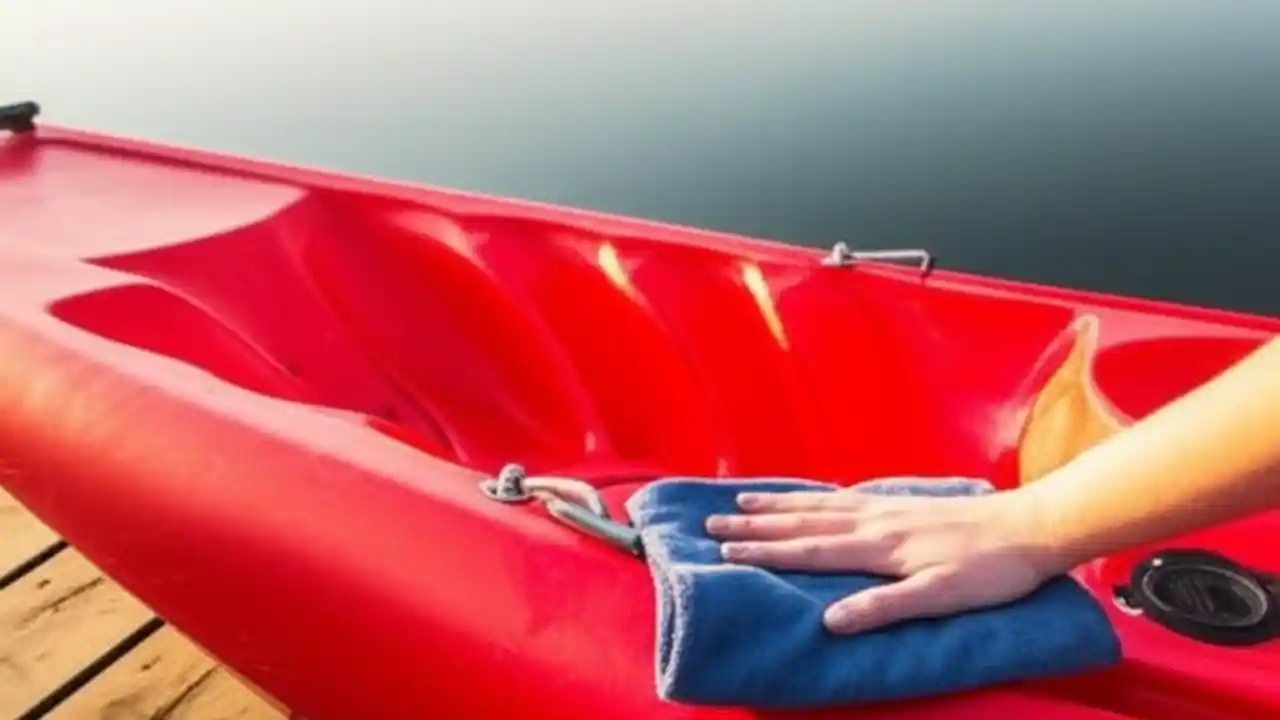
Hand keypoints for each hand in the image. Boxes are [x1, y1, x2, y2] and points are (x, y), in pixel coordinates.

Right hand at [704, 487, 1064, 633]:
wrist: (1028, 527)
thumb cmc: (987, 572)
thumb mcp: (939, 598)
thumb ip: (884, 607)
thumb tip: (829, 620)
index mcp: (878, 548)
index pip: (810, 550)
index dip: (766, 552)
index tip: (725, 551)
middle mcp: (874, 521)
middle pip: (804, 521)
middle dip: (757, 524)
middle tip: (713, 522)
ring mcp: (886, 508)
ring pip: (819, 504)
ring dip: (778, 505)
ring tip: (742, 501)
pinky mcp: (901, 503)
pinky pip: (842, 497)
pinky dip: (813, 496)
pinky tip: (808, 497)